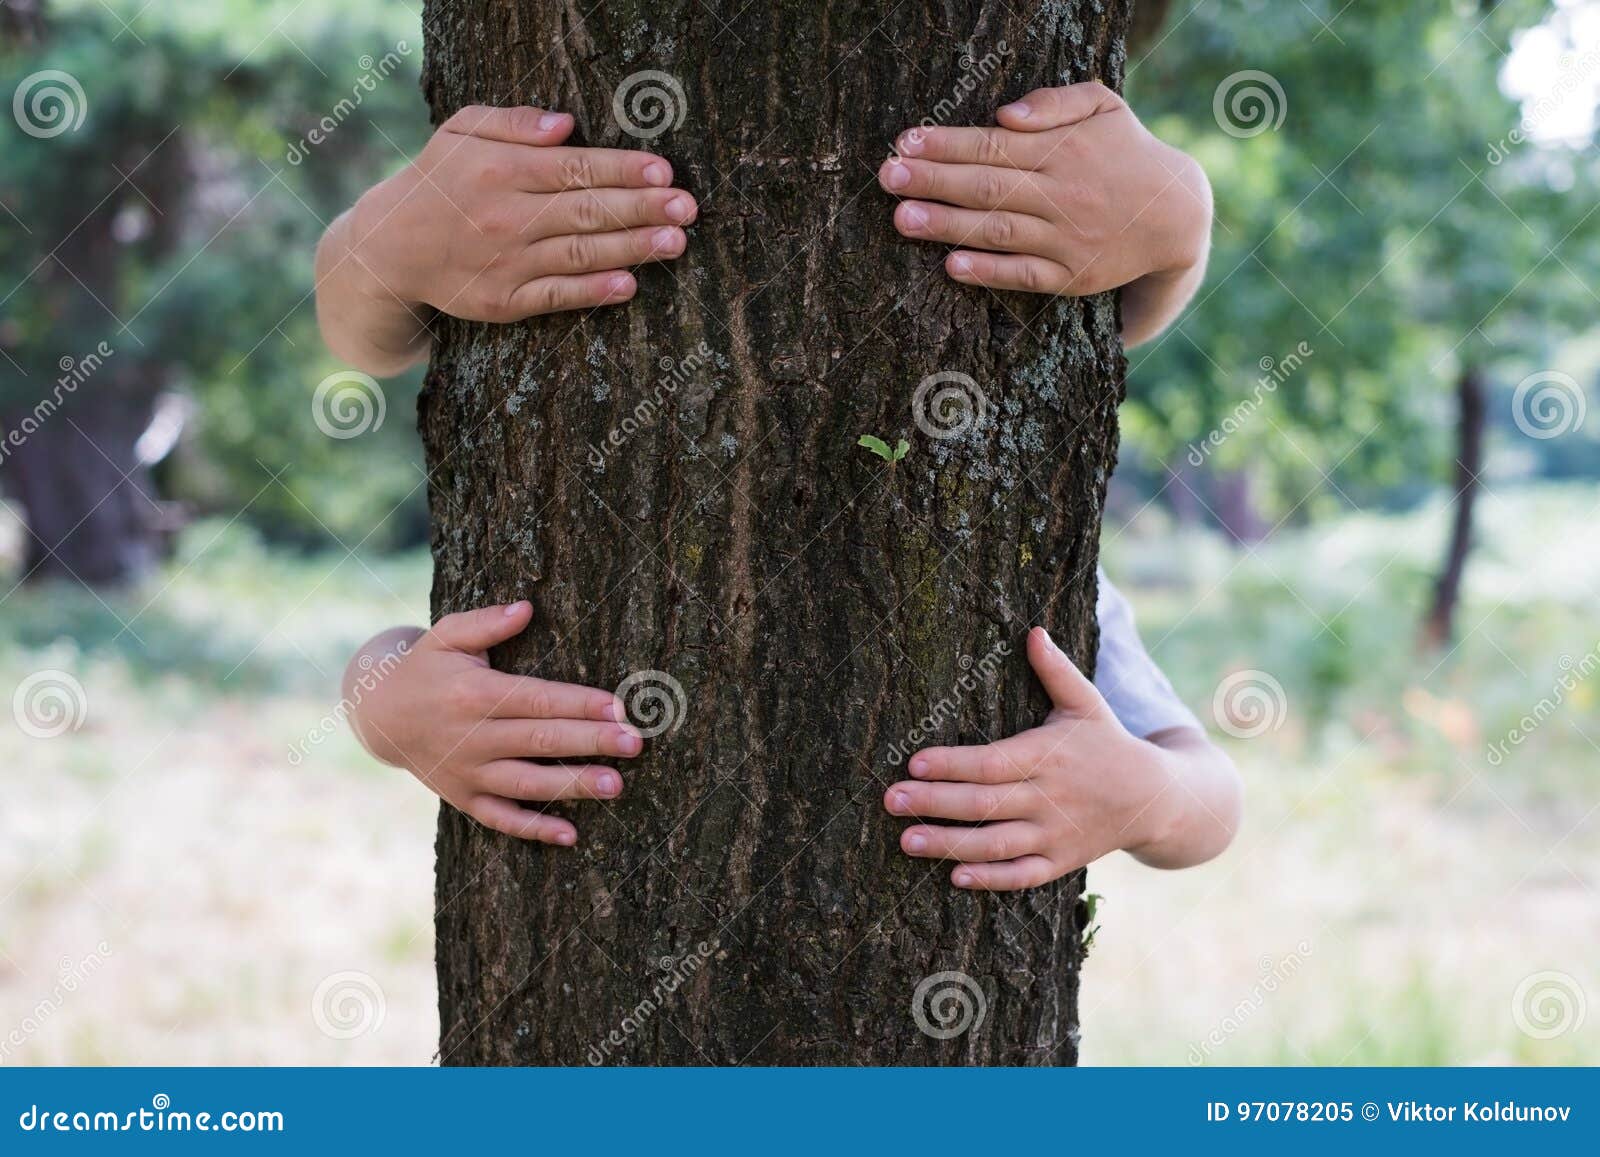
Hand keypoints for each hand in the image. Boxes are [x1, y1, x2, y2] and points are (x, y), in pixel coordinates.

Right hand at [346, 601, 642, 844]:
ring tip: (616, 785)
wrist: (378, 715)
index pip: (537, 699)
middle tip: (635, 744)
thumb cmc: (426, 667)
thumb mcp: (447, 635)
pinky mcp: (464, 798)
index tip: (618, 708)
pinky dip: (533, 829)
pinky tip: (571, 834)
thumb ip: (487, 623)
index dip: (579, 704)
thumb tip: (527, 608)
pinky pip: (501, 818)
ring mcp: (468, 772)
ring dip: (572, 786)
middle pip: (541, 740)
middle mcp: (472, 736)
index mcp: (475, 693)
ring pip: (527, 783)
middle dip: (591, 742)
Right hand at [348, 105, 698, 321]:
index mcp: (499, 170)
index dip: (622, 170)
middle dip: (642, 209)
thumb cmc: (438, 181)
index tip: (664, 171)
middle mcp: (505, 216)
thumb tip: (567, 123)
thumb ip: (513, 123)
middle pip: (586, 211)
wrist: (389, 249)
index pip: (574, 168)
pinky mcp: (504, 302)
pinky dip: (593, 292)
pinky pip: (556, 296)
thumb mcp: (460, 132)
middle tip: (688, 208)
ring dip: (632, 249)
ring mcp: (506, 262)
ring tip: (675, 243)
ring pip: (579, 253)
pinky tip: (629, 285)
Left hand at [878, 82, 1209, 303]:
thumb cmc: (1127, 152)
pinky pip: (1025, 274)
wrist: (1177, 214)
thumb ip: (1055, 102)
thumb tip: (1004, 115)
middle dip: (934, 180)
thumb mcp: (1104, 107)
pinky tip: (951, 265)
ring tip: (902, 218)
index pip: (993, 145)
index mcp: (1063, 150)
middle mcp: (1062, 193)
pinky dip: (989, 270)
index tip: (905, 142)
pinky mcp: (1071, 275)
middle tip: (887, 177)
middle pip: (987, 185)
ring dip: (948, 225)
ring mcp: (1066, 237)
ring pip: (998, 229)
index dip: (946, 144)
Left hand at [882, 626, 1190, 890]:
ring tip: (906, 841)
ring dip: (950, 845)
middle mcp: (1049, 798)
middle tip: (891, 799)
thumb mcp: (1086, 703)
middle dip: (935, 802)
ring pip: (997, 844)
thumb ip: (1056, 670)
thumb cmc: (1107, 743)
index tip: (914, 761)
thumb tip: (1032, 631)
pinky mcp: (1060, 862)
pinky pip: (1022, 876)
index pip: (992, 762)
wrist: (1155, 799)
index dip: (953, 763)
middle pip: (985, 803)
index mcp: (1048, 756)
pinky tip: (954, 876)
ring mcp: (1055, 834)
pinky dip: (991, 879)